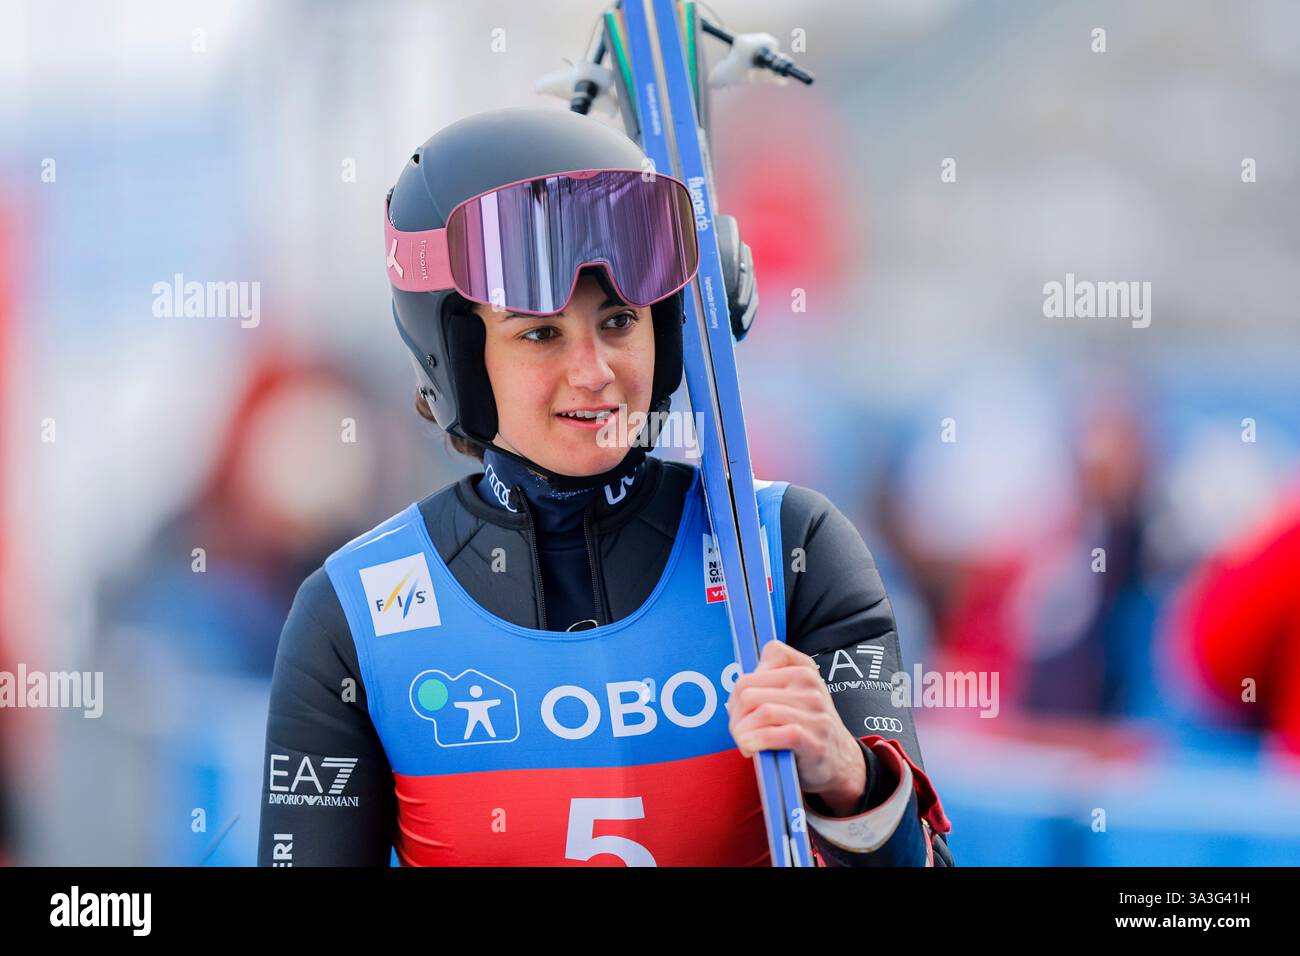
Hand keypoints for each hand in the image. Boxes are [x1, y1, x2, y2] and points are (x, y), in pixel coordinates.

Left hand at [726, 640, 867, 814]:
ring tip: (744, 742)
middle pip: (749, 688)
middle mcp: (811, 685)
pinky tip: (751, 749)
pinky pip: (772, 734)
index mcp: (804, 669)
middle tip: (739, 729)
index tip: (744, 702)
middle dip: (736, 712)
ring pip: (759, 711)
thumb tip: (735, 696)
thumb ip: (768, 686)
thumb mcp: (795, 696)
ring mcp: (814, 712)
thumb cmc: (808, 727)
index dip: (747, 679)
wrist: (841, 761)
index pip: (769, 654)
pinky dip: (754, 741)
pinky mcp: (812, 740)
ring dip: (741, 731)